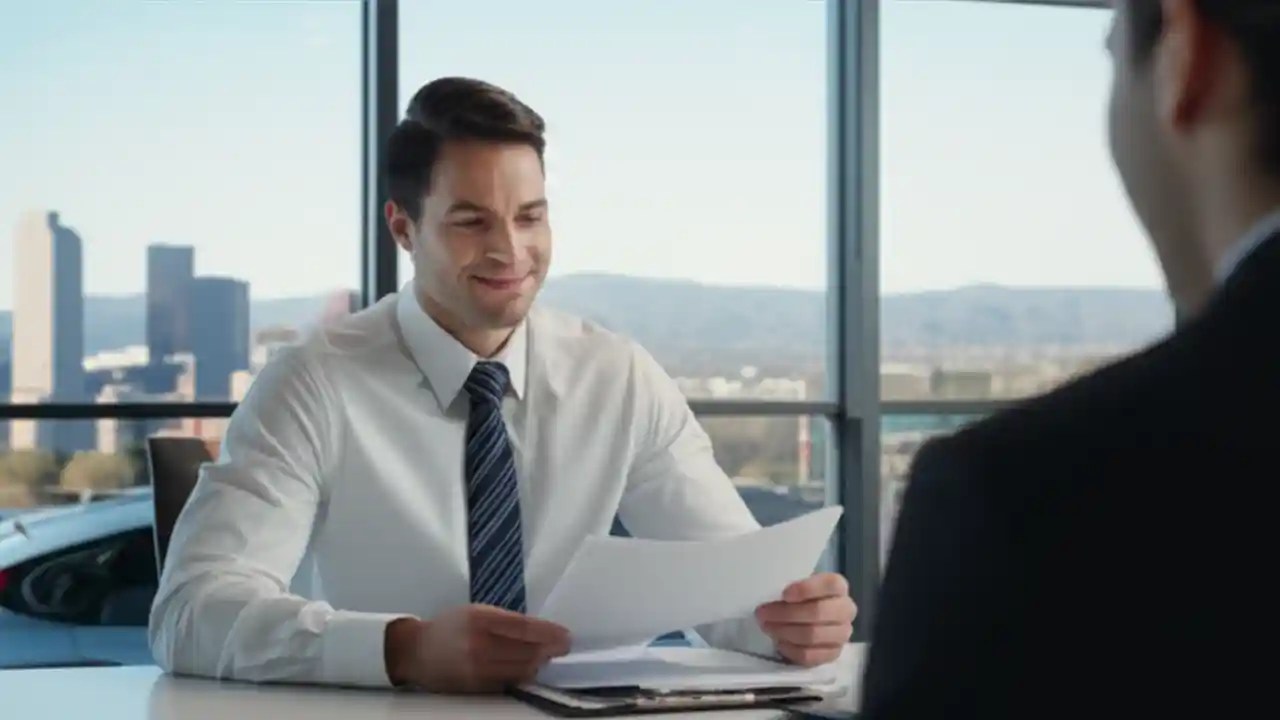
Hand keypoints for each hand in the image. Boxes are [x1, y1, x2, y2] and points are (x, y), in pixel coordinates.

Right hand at [385, 604, 570, 692]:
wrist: (416, 651)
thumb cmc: (451, 626)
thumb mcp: (476, 612)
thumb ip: (506, 621)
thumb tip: (540, 632)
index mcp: (480, 619)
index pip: (525, 628)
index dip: (550, 633)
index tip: (566, 636)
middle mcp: (479, 645)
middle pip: (527, 652)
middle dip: (549, 650)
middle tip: (562, 647)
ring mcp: (477, 670)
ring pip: (521, 671)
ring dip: (537, 664)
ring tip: (545, 657)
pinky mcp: (475, 688)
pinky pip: (508, 683)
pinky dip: (521, 676)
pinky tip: (527, 669)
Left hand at [755, 573, 856, 666]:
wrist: (810, 617)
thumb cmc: (800, 598)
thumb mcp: (797, 586)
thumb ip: (791, 589)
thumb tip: (772, 598)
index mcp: (839, 587)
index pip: (830, 584)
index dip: (806, 589)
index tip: (784, 594)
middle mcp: (846, 609)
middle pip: (818, 612)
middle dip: (786, 614)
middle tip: (763, 613)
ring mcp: (842, 634)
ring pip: (813, 635)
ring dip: (784, 632)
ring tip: (767, 627)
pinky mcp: (834, 654)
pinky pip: (810, 655)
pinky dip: (791, 650)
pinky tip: (779, 643)